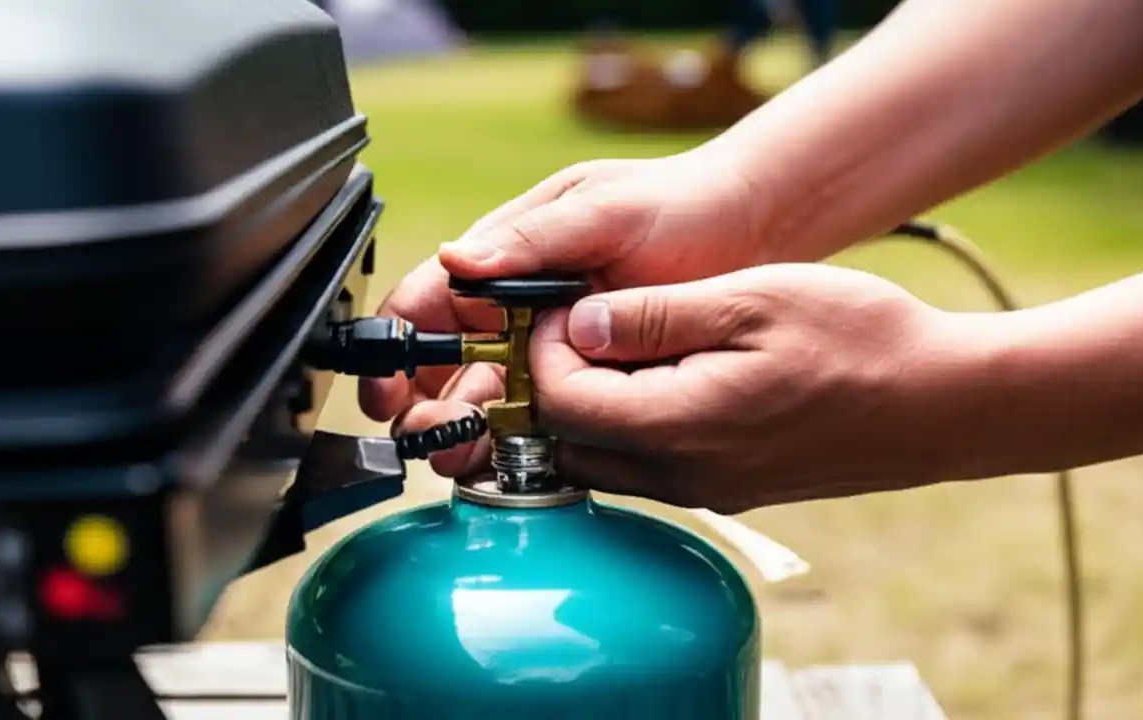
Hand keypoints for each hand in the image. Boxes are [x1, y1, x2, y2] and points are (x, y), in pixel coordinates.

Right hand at [360, 149, 763, 431]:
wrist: (755, 230)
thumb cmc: (676, 203)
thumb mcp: (601, 208)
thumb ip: (531, 237)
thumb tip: (458, 259)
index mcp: (508, 261)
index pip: (431, 302)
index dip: (400, 345)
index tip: (387, 385)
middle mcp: (523, 310)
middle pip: (451, 364)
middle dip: (428, 402)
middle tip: (425, 433)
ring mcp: (559, 351)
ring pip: (494, 399)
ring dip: (470, 430)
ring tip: (461, 455)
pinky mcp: (598, 384)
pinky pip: (550, 420)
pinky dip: (526, 443)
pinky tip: (515, 460)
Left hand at [426, 264, 978, 510]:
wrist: (945, 404)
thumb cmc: (860, 341)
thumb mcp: (749, 299)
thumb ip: (652, 317)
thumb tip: (576, 325)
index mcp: (678, 427)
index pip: (561, 402)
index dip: (545, 349)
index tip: (565, 304)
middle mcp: (683, 475)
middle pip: (569, 442)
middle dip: (557, 381)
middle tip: (584, 322)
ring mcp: (708, 490)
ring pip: (605, 460)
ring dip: (593, 404)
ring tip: (625, 342)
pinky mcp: (730, 488)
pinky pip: (649, 466)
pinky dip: (633, 423)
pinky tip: (668, 373)